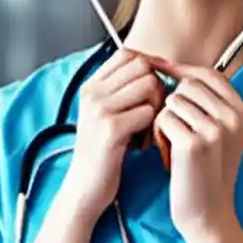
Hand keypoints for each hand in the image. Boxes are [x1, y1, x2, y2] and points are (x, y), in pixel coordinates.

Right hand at [65, 49, 169, 219]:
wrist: (84, 187)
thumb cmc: (102, 153)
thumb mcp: (103, 115)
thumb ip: (120, 91)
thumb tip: (153, 66)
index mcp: (90, 87)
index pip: (127, 54)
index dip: (149, 66)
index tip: (154, 88)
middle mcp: (92, 94)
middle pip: (142, 67)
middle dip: (157, 86)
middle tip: (152, 113)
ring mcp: (99, 110)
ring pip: (150, 86)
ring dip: (157, 106)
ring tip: (147, 128)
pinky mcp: (111, 129)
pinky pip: (149, 112)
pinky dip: (153, 127)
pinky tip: (143, 143)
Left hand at [149, 57, 242, 241]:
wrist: (208, 213)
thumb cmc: (204, 172)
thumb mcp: (217, 133)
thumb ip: (205, 102)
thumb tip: (170, 66)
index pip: (208, 73)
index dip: (182, 70)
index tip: (160, 69)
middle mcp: (234, 117)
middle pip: (188, 84)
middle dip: (172, 102)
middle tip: (172, 130)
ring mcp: (216, 129)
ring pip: (173, 100)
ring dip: (164, 118)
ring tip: (172, 143)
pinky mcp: (194, 143)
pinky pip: (162, 118)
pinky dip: (158, 133)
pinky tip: (166, 152)